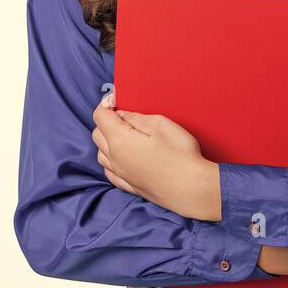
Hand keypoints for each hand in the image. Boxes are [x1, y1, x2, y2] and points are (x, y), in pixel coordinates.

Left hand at [91, 94, 221, 221]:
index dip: (105, 104)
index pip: (100, 116)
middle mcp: (114, 158)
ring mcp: (121, 174)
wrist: (191, 189)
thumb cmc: (179, 154)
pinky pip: (110, 172)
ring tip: (125, 136)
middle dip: (105, 121)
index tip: (117, 99)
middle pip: (97, 134)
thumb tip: (122, 115)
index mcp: (119, 139)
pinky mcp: (130, 186)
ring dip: (107, 142)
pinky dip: (111, 161)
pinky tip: (122, 158)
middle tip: (124, 115)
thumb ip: (136, 117)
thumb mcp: (160, 125)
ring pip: (100, 154)